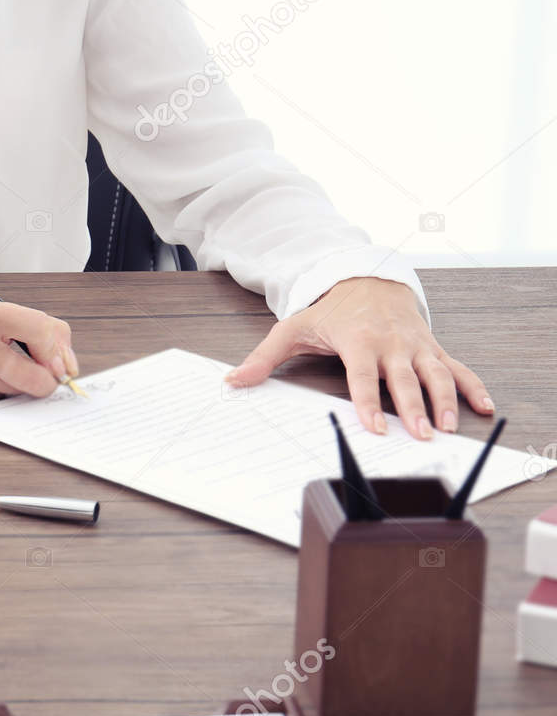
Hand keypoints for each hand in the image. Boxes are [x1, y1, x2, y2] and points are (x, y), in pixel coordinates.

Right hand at [0, 289, 77, 404]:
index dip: (59, 351)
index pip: (40, 331)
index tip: (62, 361)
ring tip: (2, 367)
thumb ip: (24, 324)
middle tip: (48, 379)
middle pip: (31, 376)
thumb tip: (62, 357)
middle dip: (47, 382)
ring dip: (17, 385)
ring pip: (11, 391)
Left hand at [225, 277, 491, 439]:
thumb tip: (232, 380)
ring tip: (448, 427)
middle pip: (405, 379)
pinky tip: (483, 407)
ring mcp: (416, 345)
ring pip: (437, 374)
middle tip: (421, 435)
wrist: (369, 280)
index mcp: (359, 340)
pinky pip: (457, 367)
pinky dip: (473, 386)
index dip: (369, 401)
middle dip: (414, 407)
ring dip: (446, 401)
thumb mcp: (292, 328)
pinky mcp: (432, 347)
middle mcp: (392, 343)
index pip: (363, 376)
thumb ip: (263, 358)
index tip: (374, 426)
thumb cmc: (330, 311)